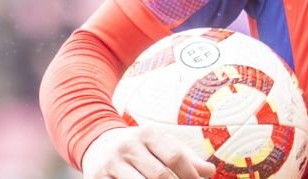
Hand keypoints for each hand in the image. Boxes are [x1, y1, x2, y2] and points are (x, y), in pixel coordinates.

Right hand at [82, 126, 215, 178]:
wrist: (98, 145)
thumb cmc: (140, 148)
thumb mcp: (161, 145)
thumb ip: (186, 157)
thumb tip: (209, 171)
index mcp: (147, 134)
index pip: (174, 157)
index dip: (189, 175)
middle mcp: (128, 146)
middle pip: (159, 175)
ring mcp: (111, 163)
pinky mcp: (97, 178)